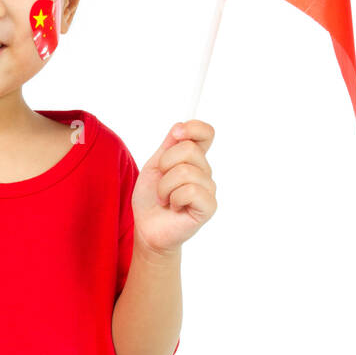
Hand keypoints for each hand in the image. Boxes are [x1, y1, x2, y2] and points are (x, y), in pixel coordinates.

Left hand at [131, 120, 216, 254]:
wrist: (147, 228)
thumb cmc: (150, 199)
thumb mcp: (154, 166)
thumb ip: (168, 146)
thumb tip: (180, 126)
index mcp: (193, 159)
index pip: (206, 133)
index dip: (193, 128)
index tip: (175, 135)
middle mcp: (204, 172)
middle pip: (188, 149)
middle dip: (164, 165)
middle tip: (161, 184)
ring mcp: (209, 189)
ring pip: (185, 171)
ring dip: (164, 187)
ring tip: (164, 198)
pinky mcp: (208, 206)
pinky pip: (190, 191)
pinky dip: (173, 198)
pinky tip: (174, 207)